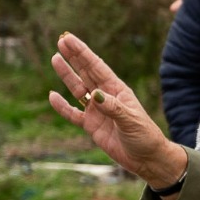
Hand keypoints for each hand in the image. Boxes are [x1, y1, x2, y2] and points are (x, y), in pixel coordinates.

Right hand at [48, 32, 187, 189]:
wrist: (147, 159)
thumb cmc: (145, 136)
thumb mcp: (131, 121)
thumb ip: (113, 108)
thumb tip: (95, 95)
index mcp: (117, 90)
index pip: (97, 67)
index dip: (82, 53)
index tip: (68, 39)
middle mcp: (106, 97)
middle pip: (86, 73)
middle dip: (74, 57)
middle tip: (61, 41)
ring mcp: (97, 111)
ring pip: (77, 89)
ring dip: (67, 75)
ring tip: (55, 59)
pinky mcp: (91, 126)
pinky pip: (72, 114)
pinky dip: (62, 106)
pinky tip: (52, 96)